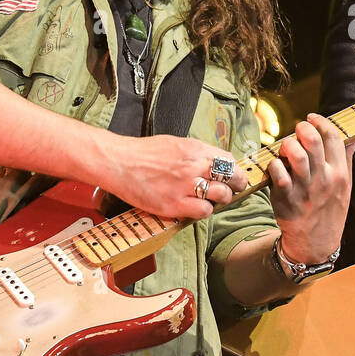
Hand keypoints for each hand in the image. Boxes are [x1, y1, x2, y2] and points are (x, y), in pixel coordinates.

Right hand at [102, 134, 249, 221]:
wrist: (118, 162)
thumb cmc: (143, 153)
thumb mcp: (175, 144)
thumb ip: (195, 153)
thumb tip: (213, 162)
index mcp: (194, 149)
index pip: (228, 160)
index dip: (234, 170)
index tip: (234, 176)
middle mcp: (193, 166)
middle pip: (231, 177)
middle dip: (237, 184)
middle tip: (234, 189)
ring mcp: (184, 186)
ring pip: (222, 195)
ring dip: (222, 199)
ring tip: (213, 199)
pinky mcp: (173, 204)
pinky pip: (203, 211)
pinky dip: (204, 211)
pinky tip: (196, 208)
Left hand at [268, 113, 354, 265]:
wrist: (316, 243)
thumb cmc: (330, 210)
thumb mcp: (346, 185)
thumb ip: (347, 156)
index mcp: (340, 174)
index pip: (333, 137)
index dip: (321, 122)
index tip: (312, 118)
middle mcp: (324, 180)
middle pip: (312, 141)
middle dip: (302, 128)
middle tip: (297, 130)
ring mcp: (304, 190)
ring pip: (294, 154)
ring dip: (287, 144)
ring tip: (286, 147)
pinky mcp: (285, 198)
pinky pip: (278, 173)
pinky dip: (274, 164)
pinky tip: (277, 165)